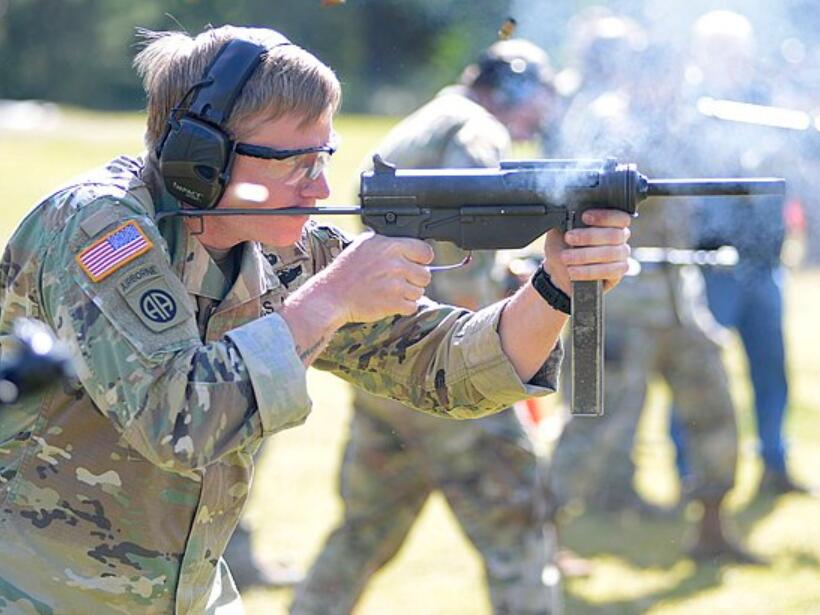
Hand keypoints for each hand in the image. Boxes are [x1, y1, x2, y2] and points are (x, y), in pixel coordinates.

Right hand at [316, 231, 433, 324]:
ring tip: (390, 292)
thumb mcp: (363, 245)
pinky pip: (412, 306)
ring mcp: (396, 285)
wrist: (332, 296)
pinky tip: (390, 302)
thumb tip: (406, 245)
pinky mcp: (394, 303)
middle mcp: (395, 264)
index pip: (425, 251)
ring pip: (419, 291)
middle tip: (399, 281)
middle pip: (425, 274)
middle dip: (414, 280)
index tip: (415, 264)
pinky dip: (403, 307)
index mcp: (390, 246)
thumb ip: (387, 243)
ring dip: (408, 294)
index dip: (422, 259)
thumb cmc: (345, 272)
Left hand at [544, 209, 631, 293]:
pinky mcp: (616, 274)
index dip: (604, 217)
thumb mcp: (562, 230)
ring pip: (610, 254)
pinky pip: (607, 272)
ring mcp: (621, 257)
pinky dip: (587, 271)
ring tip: (565, 257)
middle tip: (569, 238)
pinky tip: (573, 271)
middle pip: (614, 235)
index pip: (619, 217)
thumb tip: (570, 215)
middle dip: (589, 236)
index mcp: (611, 223)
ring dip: (584, 255)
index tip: (584, 217)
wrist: (558, 271)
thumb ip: (569, 220)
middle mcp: (620, 239)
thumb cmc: (564, 247)